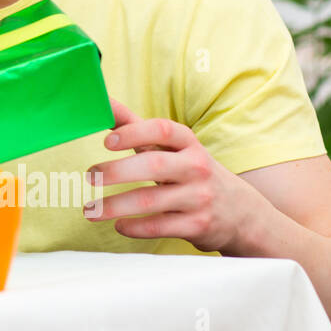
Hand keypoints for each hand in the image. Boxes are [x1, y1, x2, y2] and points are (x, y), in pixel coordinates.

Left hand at [83, 98, 262, 252]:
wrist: (240, 212)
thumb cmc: (191, 171)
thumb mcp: (172, 147)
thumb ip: (135, 126)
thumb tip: (100, 102)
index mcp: (188, 143)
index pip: (162, 130)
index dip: (133, 133)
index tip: (106, 142)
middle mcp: (196, 167)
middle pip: (153, 165)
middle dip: (116, 171)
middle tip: (90, 176)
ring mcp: (198, 197)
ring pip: (150, 200)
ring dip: (114, 206)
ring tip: (89, 210)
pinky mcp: (197, 225)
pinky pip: (159, 226)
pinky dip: (134, 228)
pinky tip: (118, 225)